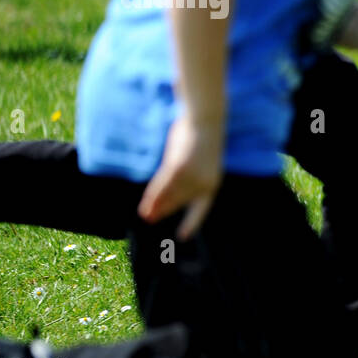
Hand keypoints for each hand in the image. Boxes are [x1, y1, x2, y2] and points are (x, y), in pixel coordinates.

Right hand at [138, 116, 223, 238]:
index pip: (201, 209)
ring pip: (170, 197)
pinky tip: (146, 204)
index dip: (191, 223)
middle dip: (165, 213)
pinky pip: (162, 186)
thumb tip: (174, 187)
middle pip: (180, 203)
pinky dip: (153, 196)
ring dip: (156, 207)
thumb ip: (188, 176)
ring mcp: (191, 177)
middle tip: (150, 221)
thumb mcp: (198, 162)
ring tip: (145, 216)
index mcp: (212, 184)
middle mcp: (203, 184)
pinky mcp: (178, 168)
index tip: (182, 236)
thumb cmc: (201, 138)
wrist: (205, 121)